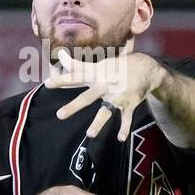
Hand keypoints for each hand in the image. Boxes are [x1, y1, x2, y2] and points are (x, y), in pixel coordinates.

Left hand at [45, 49, 167, 141]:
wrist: (147, 69)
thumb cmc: (119, 66)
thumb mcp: (100, 63)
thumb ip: (79, 65)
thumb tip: (60, 55)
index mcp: (98, 74)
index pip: (76, 76)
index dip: (62, 79)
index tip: (47, 83)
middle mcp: (106, 85)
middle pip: (87, 97)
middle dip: (74, 106)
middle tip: (60, 115)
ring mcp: (118, 96)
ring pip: (106, 111)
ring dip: (98, 122)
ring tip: (90, 134)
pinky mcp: (129, 104)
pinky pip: (126, 118)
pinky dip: (124, 128)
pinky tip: (121, 138)